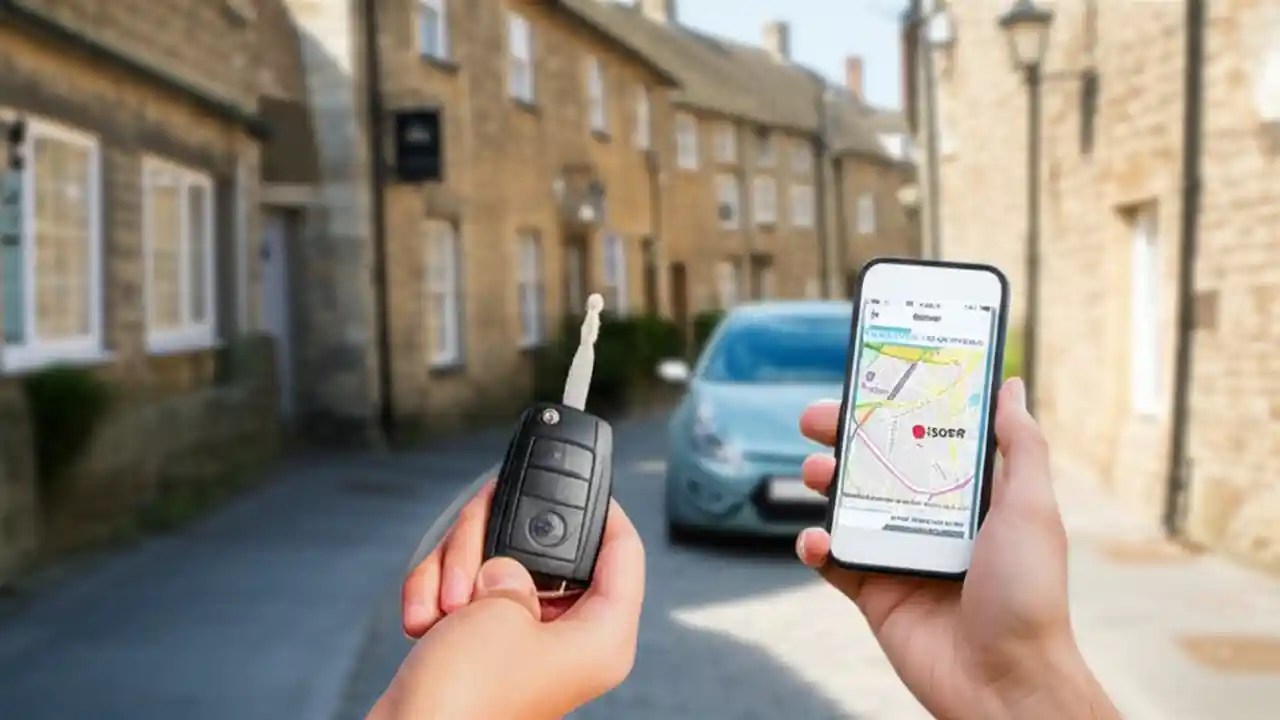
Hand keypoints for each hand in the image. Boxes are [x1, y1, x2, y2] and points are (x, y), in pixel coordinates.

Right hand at [371, 490, 644, 719]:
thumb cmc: (465, 700)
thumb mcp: (501, 610)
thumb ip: (515, 566)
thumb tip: (503, 564)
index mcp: (603, 637)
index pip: (625, 555)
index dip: (605, 512)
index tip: (585, 483)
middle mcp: (571, 642)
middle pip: (544, 553)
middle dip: (494, 544)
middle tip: (475, 563)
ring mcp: (525, 643)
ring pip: (495, 565)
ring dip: (457, 571)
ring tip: (445, 604)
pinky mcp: (483, 646)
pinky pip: (465, 593)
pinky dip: (438, 595)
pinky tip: (425, 618)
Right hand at [796, 378, 1119, 719]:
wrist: (1003, 682)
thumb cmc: (1029, 596)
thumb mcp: (1032, 509)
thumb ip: (1020, 446)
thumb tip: (1012, 385)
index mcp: (971, 496)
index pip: (927, 438)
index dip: (899, 409)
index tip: (872, 381)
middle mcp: (932, 520)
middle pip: (877, 465)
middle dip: (844, 438)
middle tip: (815, 419)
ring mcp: (899, 554)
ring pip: (847, 505)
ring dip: (823, 483)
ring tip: (814, 475)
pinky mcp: (872, 591)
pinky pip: (832, 559)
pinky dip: (815, 545)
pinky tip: (817, 540)